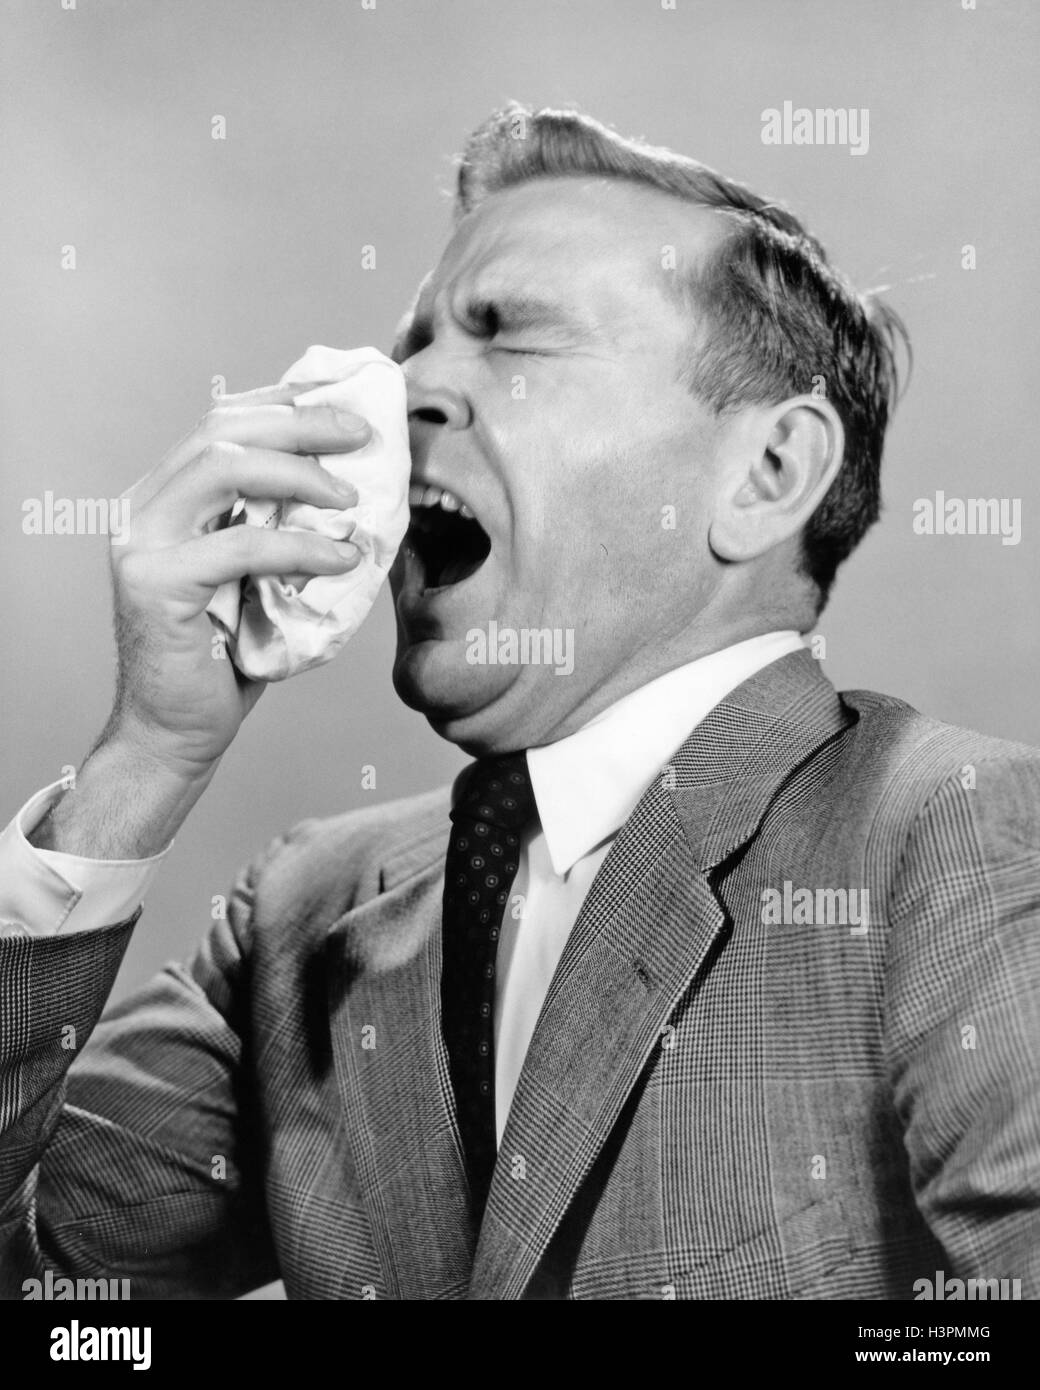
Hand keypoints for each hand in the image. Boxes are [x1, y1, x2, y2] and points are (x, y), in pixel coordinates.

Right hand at [103, 379, 370, 779]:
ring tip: (354, 496)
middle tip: (361, 434)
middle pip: (222, 429)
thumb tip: (359, 483)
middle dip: (300, 422)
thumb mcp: (264, 574)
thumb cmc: (229, 658)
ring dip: (300, 473)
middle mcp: (143, 508)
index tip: (348, 406)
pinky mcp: (154, 583)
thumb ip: (284, 524)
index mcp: (166, 497)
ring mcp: (141, 543)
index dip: (286, 402)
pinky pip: (240, 546)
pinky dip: (300, 546)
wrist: (178, 732)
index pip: (223, 421)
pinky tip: (344, 557)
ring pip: (223, 467)